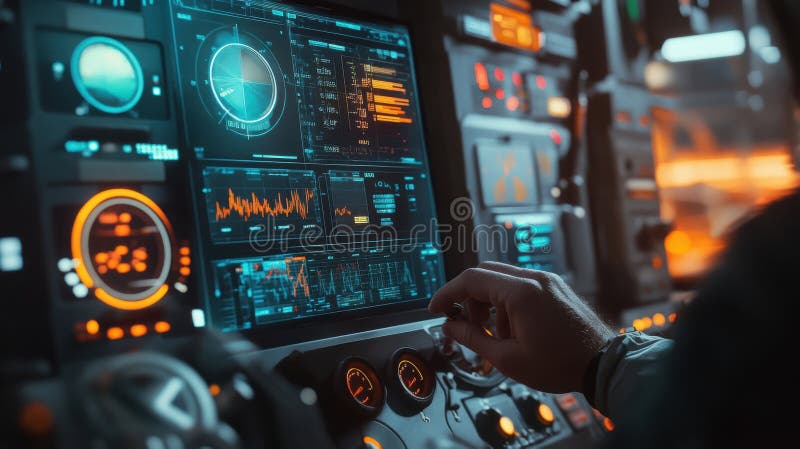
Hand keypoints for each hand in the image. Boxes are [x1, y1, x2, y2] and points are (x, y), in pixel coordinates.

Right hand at [429, 262, 613, 392]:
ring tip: (497, 336)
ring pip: (502, 280)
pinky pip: (521, 286)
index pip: (471, 280)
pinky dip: (508, 303)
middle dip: (469, 298)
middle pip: (486, 274)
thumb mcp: (507, 358)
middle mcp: (535, 279)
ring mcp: (547, 281)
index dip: (448, 293)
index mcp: (522, 293)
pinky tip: (514, 330)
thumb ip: (472, 338)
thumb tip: (450, 327)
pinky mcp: (555, 287)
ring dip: (490, 303)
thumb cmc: (561, 364)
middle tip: (466, 324)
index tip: (436, 309)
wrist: (603, 364)